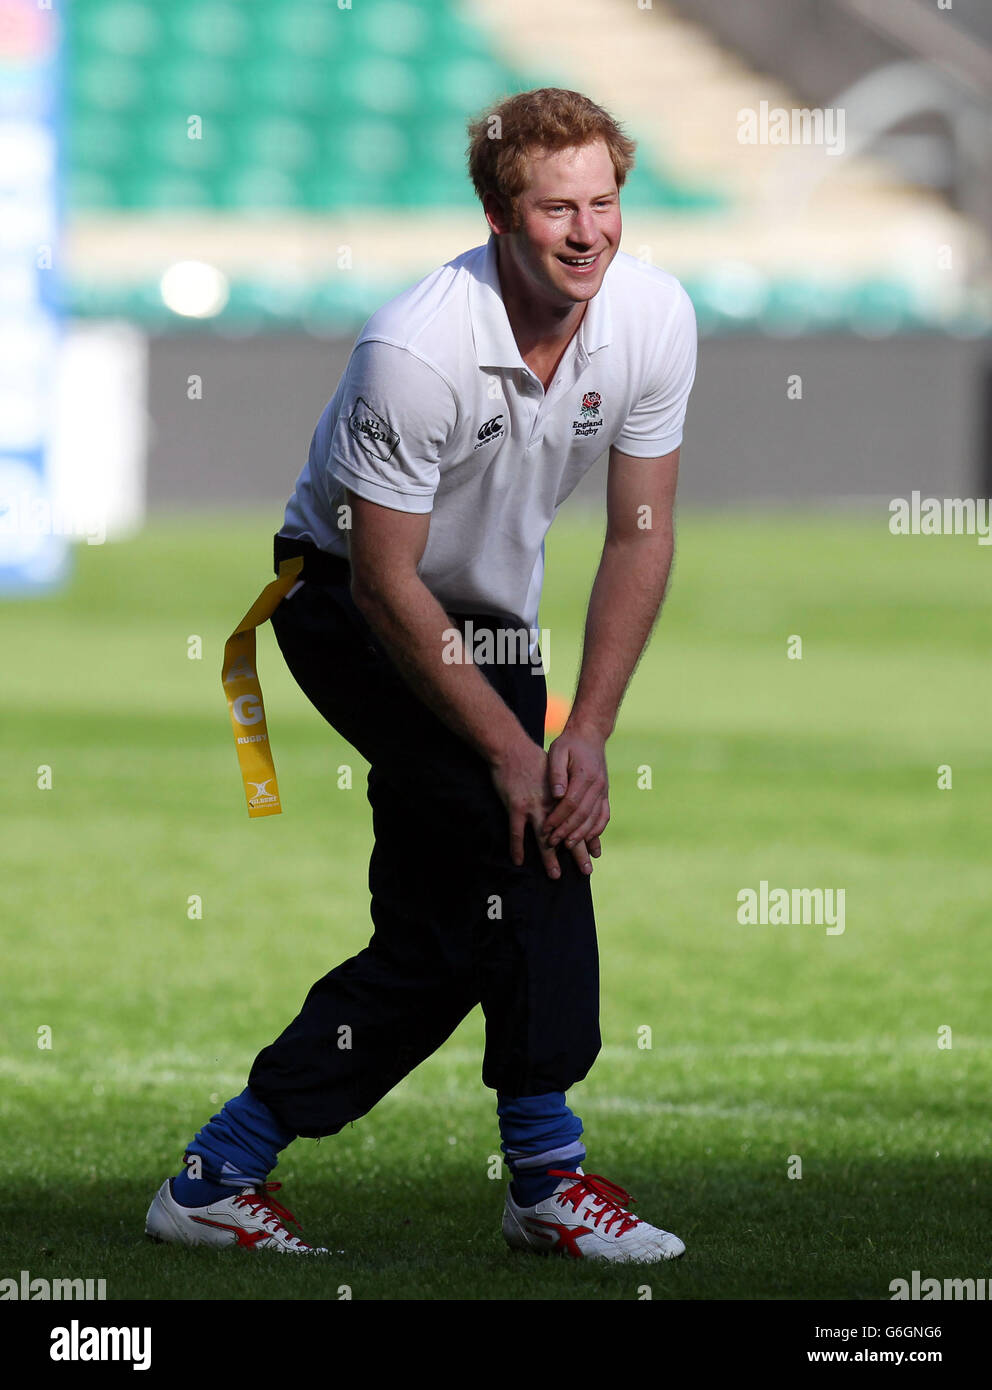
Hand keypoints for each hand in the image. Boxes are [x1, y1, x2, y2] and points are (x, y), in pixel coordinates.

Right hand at [490, 735, 594, 877]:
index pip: (580, 821)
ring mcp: (533, 807)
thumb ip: (567, 789)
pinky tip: (518, 860)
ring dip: (550, 858)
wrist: (512, 748)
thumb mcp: (558, 772)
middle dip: (578, 853)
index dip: (587, 838)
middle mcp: (551, 805)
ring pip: (544, 838)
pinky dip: (517, 847)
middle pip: (568, 833)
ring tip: (556, 874)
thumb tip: (575, 806)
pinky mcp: (516, 806)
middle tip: (587, 871)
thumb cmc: (534, 760)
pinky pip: (516, 832)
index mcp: (563, 797)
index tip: (594, 854)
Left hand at [543, 725, 609, 858]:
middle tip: (553, 842)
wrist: (590, 735)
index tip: (545, 828)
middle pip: (583, 815)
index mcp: (585, 775)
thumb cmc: (569, 744)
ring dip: (582, 835)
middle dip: (567, 831)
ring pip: (595, 818)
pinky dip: (597, 829)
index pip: (571, 804)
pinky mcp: (605, 794)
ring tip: (568, 845)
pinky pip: (604, 815)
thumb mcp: (558, 752)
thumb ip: (556, 774)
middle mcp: (598, 785)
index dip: (558, 818)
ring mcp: (604, 791)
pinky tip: (588, 840)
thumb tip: (556, 795)